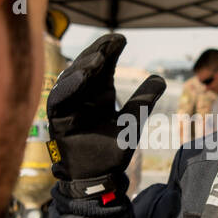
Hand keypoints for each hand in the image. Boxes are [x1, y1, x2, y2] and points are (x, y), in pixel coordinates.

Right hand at [46, 34, 164, 189]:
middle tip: (112, 41)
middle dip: (98, 53)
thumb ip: (142, 102)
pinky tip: (81, 77)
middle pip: (87, 67)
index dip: (110, 51)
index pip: (103, 66)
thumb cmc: (111, 152)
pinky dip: (69, 87)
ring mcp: (69, 105)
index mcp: (99, 93)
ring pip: (72, 79)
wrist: (96, 179)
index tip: (122, 39)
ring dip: (84, 67)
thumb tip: (160, 78)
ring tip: (98, 58)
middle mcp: (82, 95)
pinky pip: (59, 98)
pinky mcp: (58, 118)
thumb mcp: (131, 124)